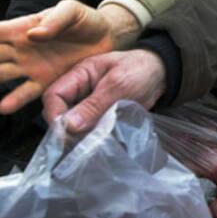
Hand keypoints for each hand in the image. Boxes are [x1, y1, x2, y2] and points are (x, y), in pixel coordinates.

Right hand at [0, 0, 140, 114]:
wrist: (107, 38)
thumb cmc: (84, 20)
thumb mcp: (72, 10)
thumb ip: (55, 19)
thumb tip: (33, 34)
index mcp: (21, 28)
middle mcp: (20, 49)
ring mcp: (30, 67)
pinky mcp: (47, 82)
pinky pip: (27, 92)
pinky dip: (15, 100)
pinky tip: (0, 107)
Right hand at [41, 49, 165, 135]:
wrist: (162, 74)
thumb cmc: (140, 71)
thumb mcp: (118, 86)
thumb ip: (93, 106)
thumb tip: (68, 126)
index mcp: (79, 74)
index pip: (54, 95)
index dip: (55, 115)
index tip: (64, 134)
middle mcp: (79, 89)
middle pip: (59, 111)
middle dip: (65, 129)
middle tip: (77, 144)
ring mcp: (88, 103)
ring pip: (72, 123)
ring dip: (78, 135)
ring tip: (89, 146)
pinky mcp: (99, 115)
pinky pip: (87, 128)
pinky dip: (90, 137)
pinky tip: (97, 144)